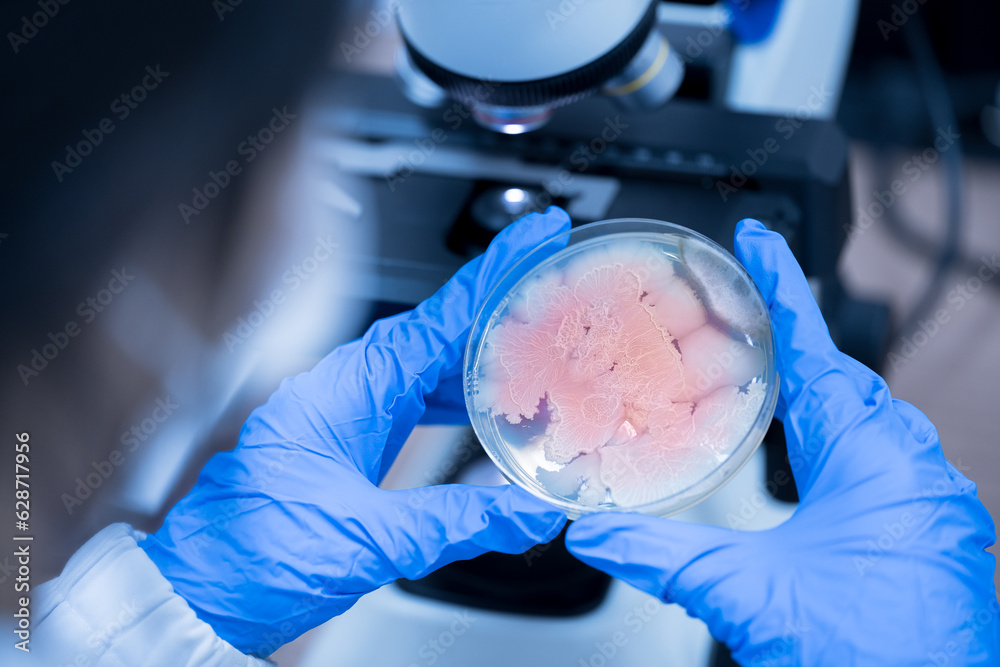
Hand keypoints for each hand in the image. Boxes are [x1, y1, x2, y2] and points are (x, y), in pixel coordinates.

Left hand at [140, 208, 571, 654]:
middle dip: (500, 305)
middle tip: (553, 282)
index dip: (495, 273)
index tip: (535, 234)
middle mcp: (347, 386)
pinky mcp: (349, 434)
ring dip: (483, 354)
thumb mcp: (370, 539)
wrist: (203, 591)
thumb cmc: (256, 555)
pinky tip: (488, 404)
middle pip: (441, 330)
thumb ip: (458, 520)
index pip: (440, 316)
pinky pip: (414, 397)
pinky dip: (457, 394)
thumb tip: (528, 511)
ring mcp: (347, 408)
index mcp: (349, 388)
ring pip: (430, 364)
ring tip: (538, 343)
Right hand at [565, 219, 999, 664]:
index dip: (781, 288)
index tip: (760, 240)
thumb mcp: (749, 595)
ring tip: (764, 373)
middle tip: (739, 315)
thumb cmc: (877, 659)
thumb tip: (593, 528)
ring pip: (864, 416)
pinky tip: (806, 453)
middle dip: (790, 339)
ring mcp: (926, 499)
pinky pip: (878, 455)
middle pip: (840, 376)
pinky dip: (834, 436)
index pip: (815, 348)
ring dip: (813, 389)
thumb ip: (662, 554)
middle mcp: (911, 465)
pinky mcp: (926, 530)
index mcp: (871, 456)